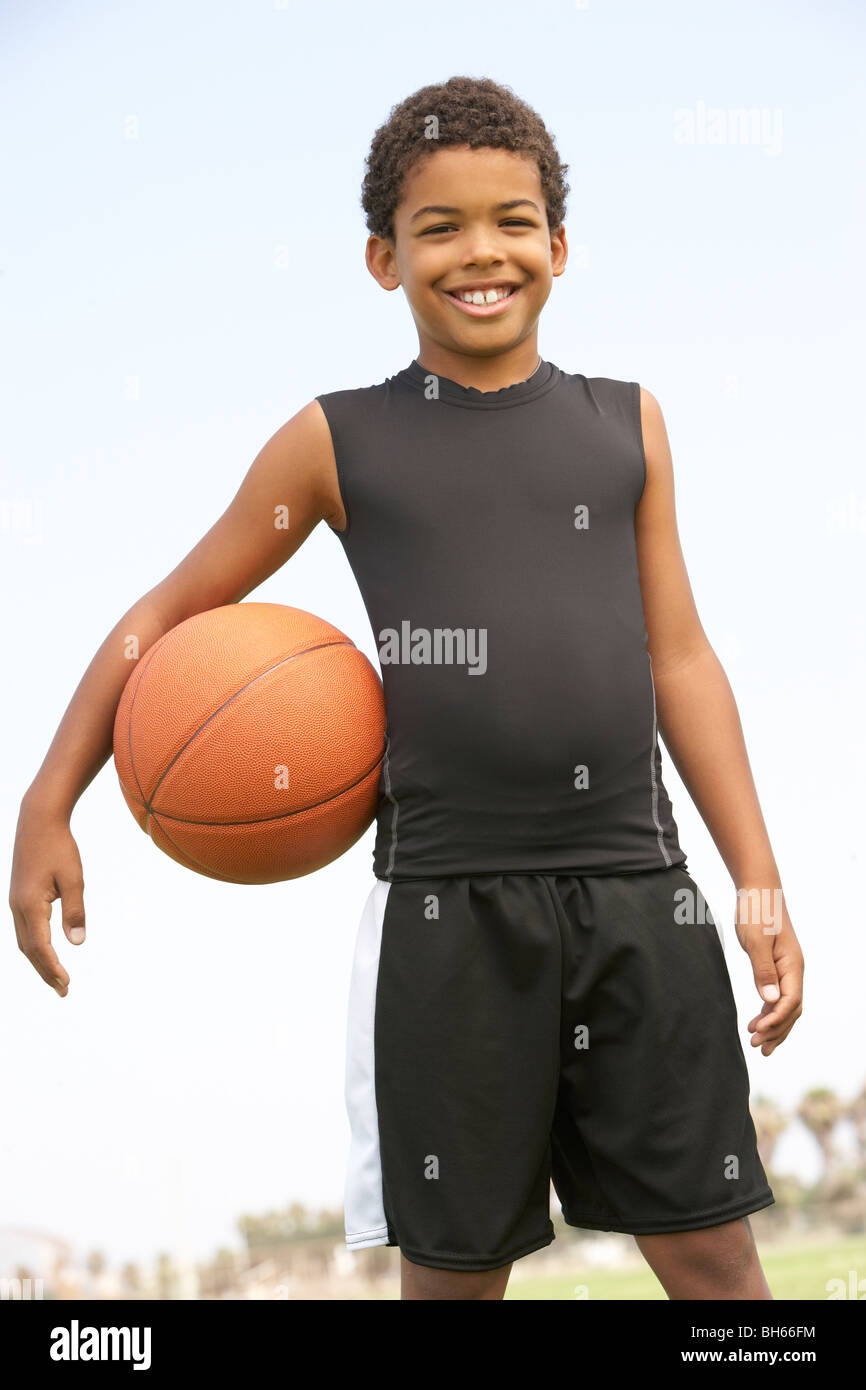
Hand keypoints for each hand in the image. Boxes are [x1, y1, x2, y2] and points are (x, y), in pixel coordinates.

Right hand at [8, 800, 86, 995]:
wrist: (38, 821)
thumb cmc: (59, 847)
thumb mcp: (74, 879)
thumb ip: (75, 911)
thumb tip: (77, 942)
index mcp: (31, 905)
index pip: (41, 947)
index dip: (53, 968)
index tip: (66, 984)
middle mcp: (18, 907)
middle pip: (29, 950)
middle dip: (45, 972)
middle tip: (63, 991)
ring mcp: (15, 901)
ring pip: (24, 941)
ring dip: (39, 960)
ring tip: (56, 977)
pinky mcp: (18, 896)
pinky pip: (24, 928)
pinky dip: (34, 945)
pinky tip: (45, 950)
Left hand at [734, 885, 802, 1055]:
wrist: (758, 891)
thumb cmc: (757, 912)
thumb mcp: (756, 940)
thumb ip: (763, 970)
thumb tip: (770, 1000)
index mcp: (792, 965)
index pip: (790, 1001)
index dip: (776, 1019)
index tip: (757, 1031)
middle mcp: (793, 970)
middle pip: (791, 1010)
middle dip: (776, 1030)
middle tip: (757, 1047)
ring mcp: (787, 970)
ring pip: (786, 1006)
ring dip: (774, 1026)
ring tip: (757, 1043)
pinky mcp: (776, 968)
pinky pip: (778, 997)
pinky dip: (769, 1012)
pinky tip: (758, 1022)